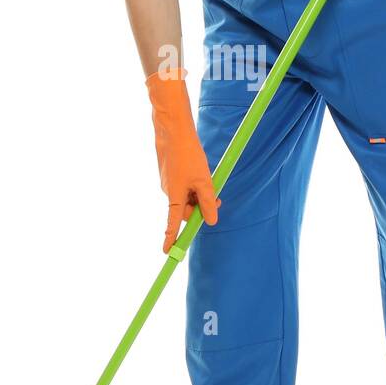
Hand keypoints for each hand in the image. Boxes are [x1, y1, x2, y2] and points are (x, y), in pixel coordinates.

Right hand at [146, 67, 220, 251]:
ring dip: (199, 194)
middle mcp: (169, 193)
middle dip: (201, 208)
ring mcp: (169, 183)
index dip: (172, 239)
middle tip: (218, 198)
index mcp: (174, 198)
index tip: (168, 253)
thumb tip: (211, 222)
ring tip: (208, 178)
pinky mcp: (170, 175)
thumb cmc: (188, 155)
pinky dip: (194, 184)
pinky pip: (184, 186)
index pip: (173, 225)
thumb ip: (208, 202)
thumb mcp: (204, 180)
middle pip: (186, 211)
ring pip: (187, 197)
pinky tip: (199, 169)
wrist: (172, 131)